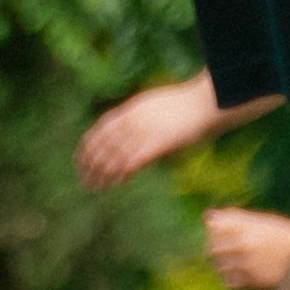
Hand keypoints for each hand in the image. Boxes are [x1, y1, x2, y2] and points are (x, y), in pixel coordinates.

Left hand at [77, 73, 236, 192]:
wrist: (209, 102)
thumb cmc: (189, 104)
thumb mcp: (156, 104)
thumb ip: (140, 116)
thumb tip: (130, 131)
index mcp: (131, 109)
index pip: (100, 130)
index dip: (87, 147)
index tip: (80, 161)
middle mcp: (133, 120)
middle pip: (103, 146)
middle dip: (90, 165)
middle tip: (85, 180)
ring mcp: (144, 132)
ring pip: (114, 157)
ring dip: (103, 174)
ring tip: (96, 187)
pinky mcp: (157, 143)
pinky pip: (132, 162)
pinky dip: (122, 174)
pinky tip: (118, 183)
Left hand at [201, 205, 289, 289]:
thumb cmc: (286, 238)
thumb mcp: (265, 222)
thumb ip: (236, 218)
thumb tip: (207, 216)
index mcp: (247, 225)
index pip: (215, 226)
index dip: (217, 231)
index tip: (225, 234)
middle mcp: (243, 242)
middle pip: (213, 248)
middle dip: (219, 251)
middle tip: (233, 253)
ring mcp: (245, 263)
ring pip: (220, 267)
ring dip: (228, 267)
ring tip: (246, 265)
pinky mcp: (250, 282)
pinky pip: (229, 283)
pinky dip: (235, 282)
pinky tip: (250, 276)